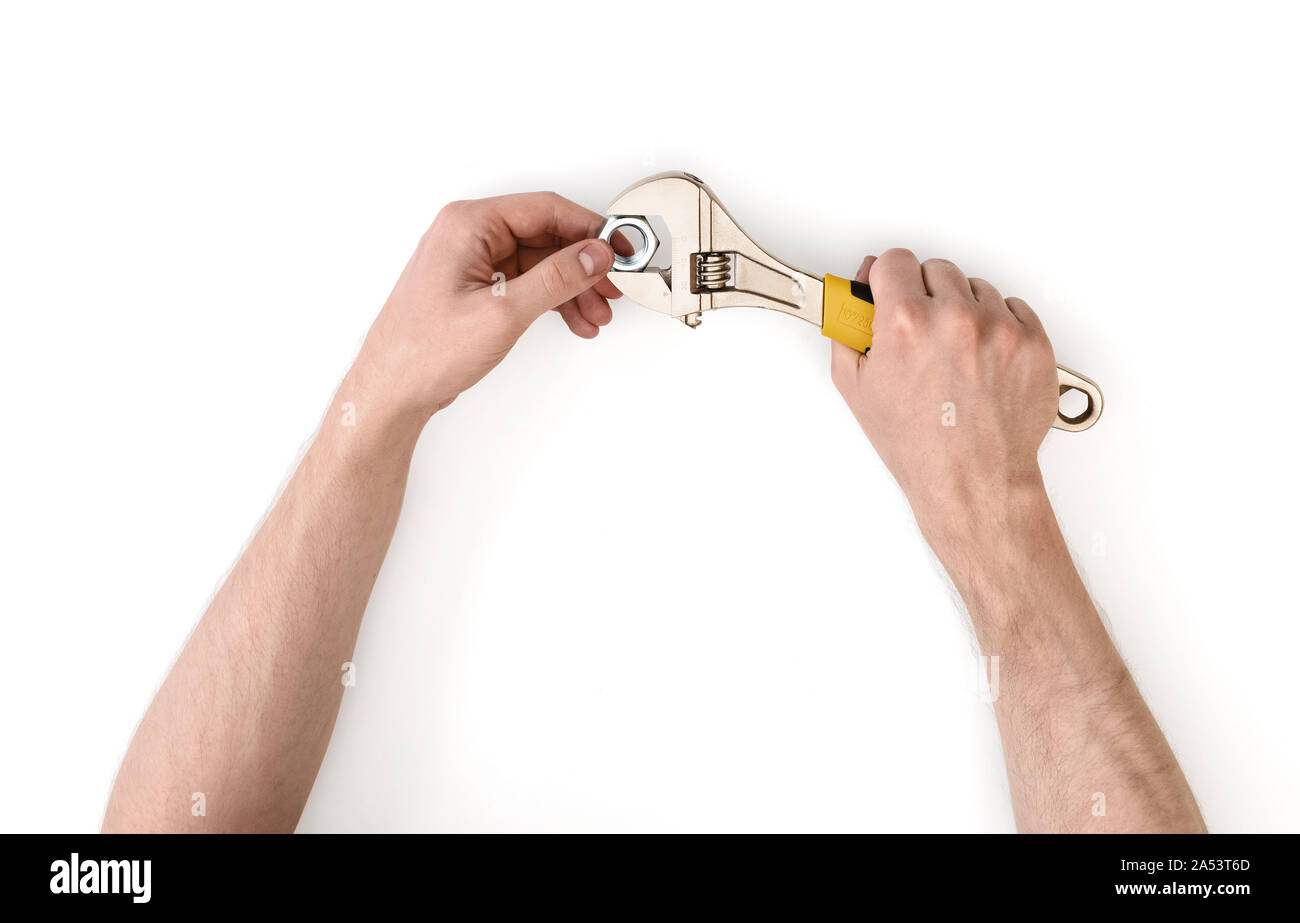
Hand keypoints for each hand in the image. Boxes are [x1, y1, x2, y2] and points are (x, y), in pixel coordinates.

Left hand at [355, 191, 621, 419]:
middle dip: (582, 266)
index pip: (544, 210)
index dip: (587, 229)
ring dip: (571, 288)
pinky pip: (524, 282)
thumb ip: (556, 279)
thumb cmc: (423, 352)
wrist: (391, 392)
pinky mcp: (474, 288)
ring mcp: (470, 262)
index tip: (617, 248)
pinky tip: (572, 319)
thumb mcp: (504, 312)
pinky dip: (551, 300)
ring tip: (595, 315)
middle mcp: (467, 236)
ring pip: (539, 263)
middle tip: (611, 289)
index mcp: (468, 225)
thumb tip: (593, 257)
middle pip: (545, 236)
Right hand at [831, 249, 1058, 546]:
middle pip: (936, 270)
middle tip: (921, 331)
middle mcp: (955, 318)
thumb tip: (852, 306)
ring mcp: (1000, 328)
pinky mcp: (1033, 342)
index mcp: (906, 323)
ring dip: (963, 310)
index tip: (890, 288)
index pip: (895, 260)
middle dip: (925, 295)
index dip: (888, 278)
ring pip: (976, 288)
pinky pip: (1013, 308)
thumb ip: (849, 334)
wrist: (972, 481)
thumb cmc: (919, 446)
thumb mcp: (857, 390)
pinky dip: (998, 327)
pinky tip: (982, 359)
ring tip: (955, 353)